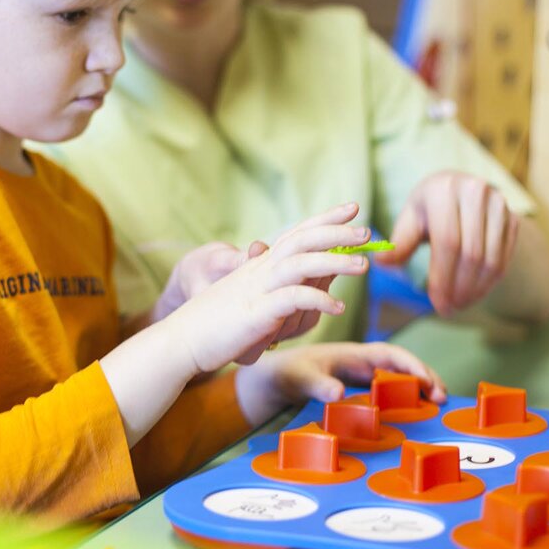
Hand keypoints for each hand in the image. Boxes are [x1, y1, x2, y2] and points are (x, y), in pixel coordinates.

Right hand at [165, 203, 370, 372]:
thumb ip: (282, 292)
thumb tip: (315, 289)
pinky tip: (338, 308)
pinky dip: (317, 300)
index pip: (297, 233)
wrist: (181, 341)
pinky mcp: (256, 313)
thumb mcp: (254, 303)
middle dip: (336, 232)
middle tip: (367, 231)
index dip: (325, 218)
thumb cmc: (218, 325)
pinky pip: (291, 299)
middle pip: (302, 240)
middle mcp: (260, 271)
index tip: (353, 207)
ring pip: (301, 264)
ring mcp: (258, 290)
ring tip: (364, 266)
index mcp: (260, 266)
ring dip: (335, 262)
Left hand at [234, 342, 446, 426]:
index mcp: (354, 353)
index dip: (411, 364)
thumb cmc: (290, 372)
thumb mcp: (302, 378)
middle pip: (403, 365)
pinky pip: (391, 390)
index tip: (426, 380)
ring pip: (400, 377)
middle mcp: (364, 362)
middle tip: (442, 397)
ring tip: (439, 403)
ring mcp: (365, 375)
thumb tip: (338, 394)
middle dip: (425, 376)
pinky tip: (419, 410)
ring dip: (420, 387)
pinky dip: (407, 397)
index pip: (390, 353)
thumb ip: (318, 385)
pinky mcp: (362, 388)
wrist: (278, 376)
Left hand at [374, 171, 518, 316]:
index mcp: (444, 189)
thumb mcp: (410, 219)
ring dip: (475, 290)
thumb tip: (380, 262)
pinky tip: (473, 294)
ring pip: (490, 260)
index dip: (443, 277)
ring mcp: (499, 205)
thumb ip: (399, 242)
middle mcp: (476, 192)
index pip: (447, 242)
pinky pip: (503, 259)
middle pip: (471, 254)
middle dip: (459, 288)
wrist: (460, 189)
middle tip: (447, 309)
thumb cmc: (429, 208)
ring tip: (458, 305)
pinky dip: (489, 283)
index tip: (437, 303)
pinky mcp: (512, 219)